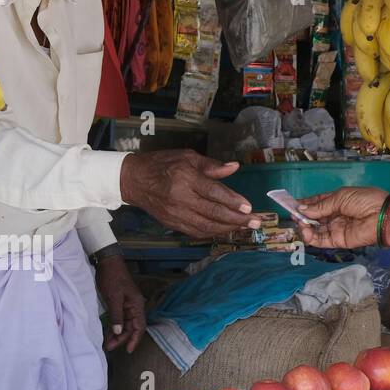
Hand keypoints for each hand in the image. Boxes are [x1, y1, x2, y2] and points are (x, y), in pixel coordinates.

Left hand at [96, 254, 145, 353]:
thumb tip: (119, 332)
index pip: (139, 326)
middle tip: (110, 348)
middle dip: (121, 339)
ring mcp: (127, 305)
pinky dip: (114, 327)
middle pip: (131, 328)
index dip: (135, 339)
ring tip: (107, 344)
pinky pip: (118, 319)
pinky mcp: (119, 304)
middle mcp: (134, 307)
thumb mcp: (114, 297)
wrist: (107, 262)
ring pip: (124, 325)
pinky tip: (108, 334)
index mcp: (136, 305)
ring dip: (117, 335)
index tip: (128, 350)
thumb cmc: (112, 277)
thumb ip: (116, 315)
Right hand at [120, 150, 257, 238]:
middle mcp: (181, 198)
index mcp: (185, 178)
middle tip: (256, 222)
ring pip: (206, 226)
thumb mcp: (187, 156)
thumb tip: (234, 168)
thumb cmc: (162, 164)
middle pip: (213, 213)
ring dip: (227, 229)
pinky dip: (212, 233)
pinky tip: (225, 230)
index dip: (233, 201)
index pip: (213, 193)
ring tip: (244, 227)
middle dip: (237, 219)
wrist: (133, 180)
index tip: (249, 208)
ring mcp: (175, 213)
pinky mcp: (172, 223)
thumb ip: (211, 165)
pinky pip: (195, 232)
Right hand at [298, 187, 389, 248]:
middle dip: (303, 216)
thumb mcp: (341, 197)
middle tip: (294, 216)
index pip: (317, 203)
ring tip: (301, 224)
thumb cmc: (365, 201)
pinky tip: (306, 232)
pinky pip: (321, 240)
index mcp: (337, 201)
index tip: (291, 205)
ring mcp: (336, 228)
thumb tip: (302, 209)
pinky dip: (311, 238)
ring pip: (315, 230)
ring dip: (306, 227)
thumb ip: (321, 205)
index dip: (305, 204)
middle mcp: (335, 215)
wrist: (383, 217)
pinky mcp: (338, 240)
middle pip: (314, 217)